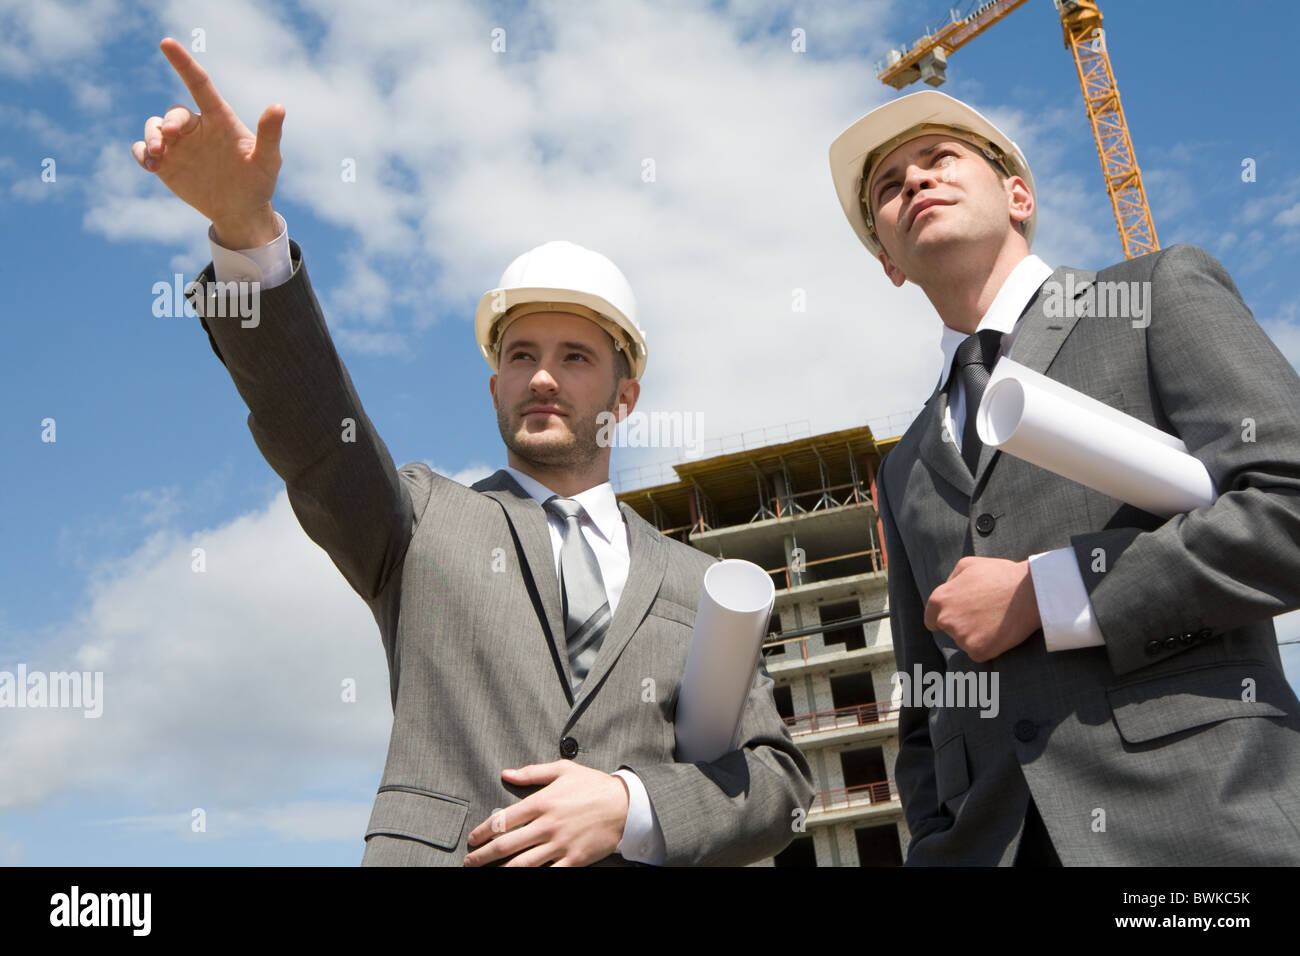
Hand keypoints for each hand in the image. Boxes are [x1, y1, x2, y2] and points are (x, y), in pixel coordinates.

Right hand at [131, 37, 283, 246]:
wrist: (241, 210)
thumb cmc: (258, 182)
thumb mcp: (268, 160)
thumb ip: (270, 134)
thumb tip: (279, 107)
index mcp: (218, 118)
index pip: (199, 83)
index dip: (183, 63)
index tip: (166, 43)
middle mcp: (195, 127)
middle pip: (173, 113)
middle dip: (169, 122)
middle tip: (170, 137)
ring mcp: (178, 144)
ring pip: (154, 127)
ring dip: (151, 137)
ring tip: (157, 155)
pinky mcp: (165, 163)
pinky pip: (142, 150)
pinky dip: (141, 153)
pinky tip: (152, 165)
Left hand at [463, 761, 629, 866]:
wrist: (625, 805)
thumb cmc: (593, 785)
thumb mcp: (563, 770)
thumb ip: (532, 772)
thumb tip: (505, 773)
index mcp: (542, 802)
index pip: (502, 820)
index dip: (483, 832)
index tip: (473, 839)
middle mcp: (547, 825)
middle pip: (505, 845)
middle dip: (483, 856)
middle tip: (470, 862)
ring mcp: (560, 845)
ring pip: (522, 864)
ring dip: (500, 871)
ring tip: (487, 874)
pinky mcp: (573, 860)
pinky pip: (549, 874)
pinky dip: (532, 878)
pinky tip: (520, 879)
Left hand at [923, 557, 1040, 661]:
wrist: (1030, 592)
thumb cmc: (1001, 575)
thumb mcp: (968, 565)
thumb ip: (950, 580)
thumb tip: (946, 594)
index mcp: (939, 599)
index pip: (931, 619)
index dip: (943, 618)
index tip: (957, 619)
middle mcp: (946, 619)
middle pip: (949, 631)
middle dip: (962, 625)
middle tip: (984, 615)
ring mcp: (961, 637)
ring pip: (965, 642)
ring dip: (976, 636)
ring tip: (996, 619)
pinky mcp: (978, 650)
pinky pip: (979, 653)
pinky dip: (989, 647)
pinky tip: (1001, 632)